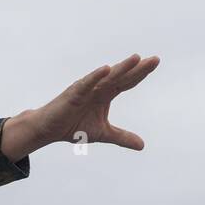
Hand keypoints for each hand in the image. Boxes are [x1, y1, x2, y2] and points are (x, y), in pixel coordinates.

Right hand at [3, 53, 159, 158]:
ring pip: (107, 77)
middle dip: (138, 68)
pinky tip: (106, 69)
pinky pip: (86, 84)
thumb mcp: (103, 133)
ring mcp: (86, 89)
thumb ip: (122, 137)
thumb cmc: (74, 126)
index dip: (141, 73)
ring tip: (136, 59)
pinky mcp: (73, 94)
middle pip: (122, 76)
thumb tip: (142, 145)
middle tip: (155, 60)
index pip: (127, 82)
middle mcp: (98, 88)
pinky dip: (95, 77)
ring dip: (121, 68)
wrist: (49, 129)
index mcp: (106, 94)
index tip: (155, 62)